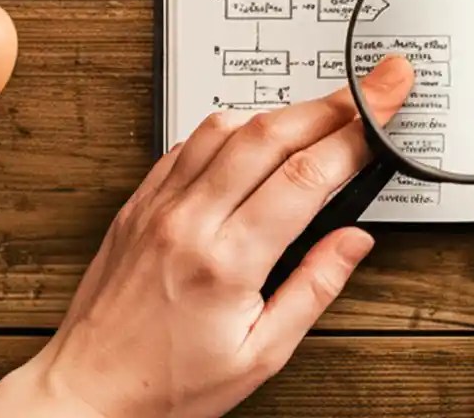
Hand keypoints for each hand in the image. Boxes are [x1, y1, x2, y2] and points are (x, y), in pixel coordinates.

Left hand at [0, 55, 414, 417]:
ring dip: (283, 110)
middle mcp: (189, 222)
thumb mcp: (261, 355)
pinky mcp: (139, 202)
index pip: (306, 175)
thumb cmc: (169, 385)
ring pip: (227, 126)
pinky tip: (254, 134)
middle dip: (334, 104)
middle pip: (272, 134)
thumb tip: (354, 240)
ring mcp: (159, 206)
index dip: (357, 132)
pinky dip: (232, 127)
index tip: (387, 104)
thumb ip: (314, 288)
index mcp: (227, 262)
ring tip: (323, 110)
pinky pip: (188, 143)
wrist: (86, 393)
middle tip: (373, 86)